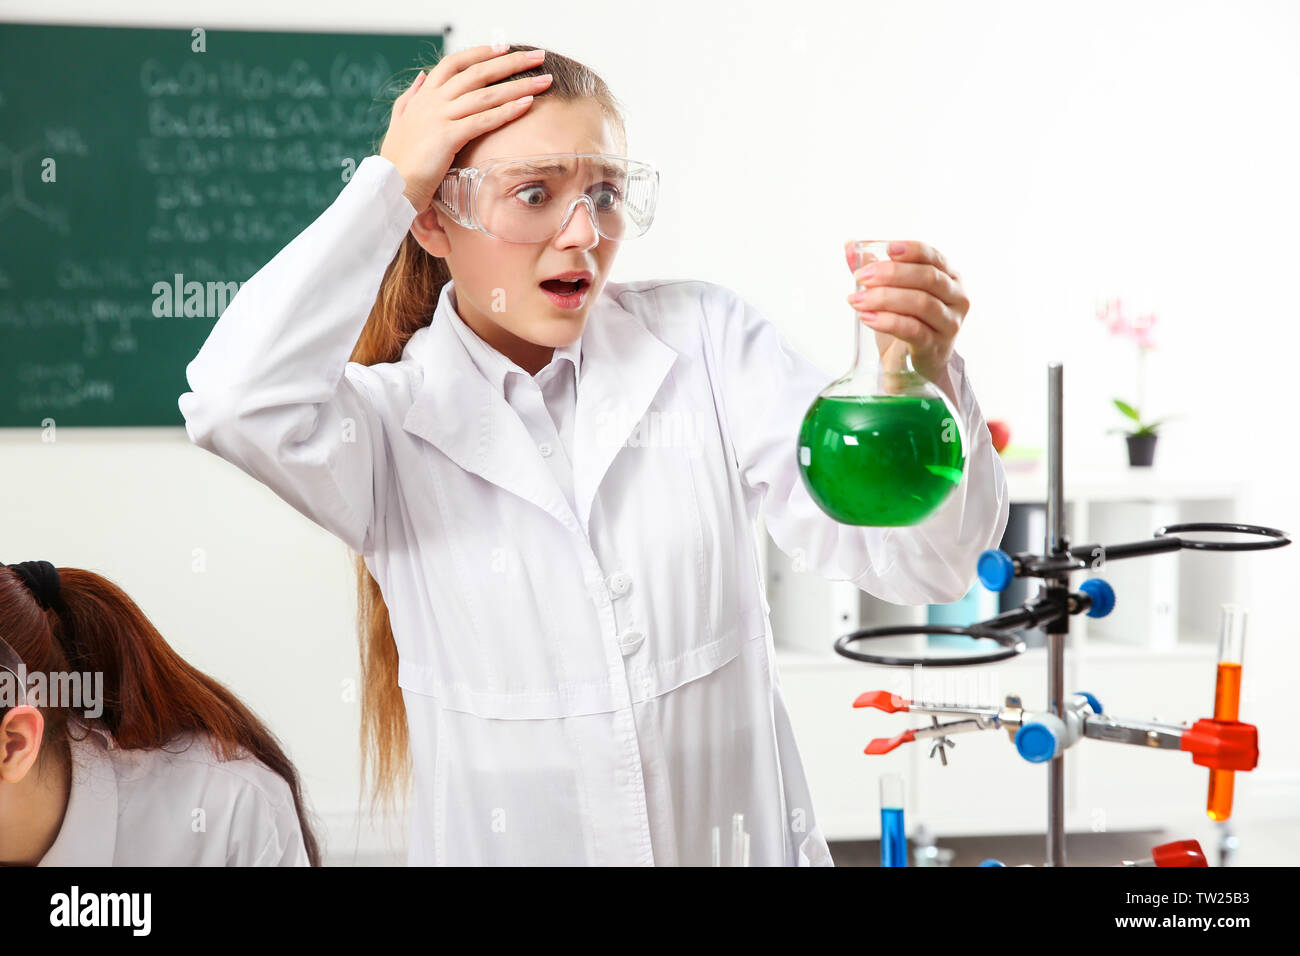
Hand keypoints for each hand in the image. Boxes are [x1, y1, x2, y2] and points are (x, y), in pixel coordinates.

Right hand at [379, 45, 554, 211]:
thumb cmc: (398, 160)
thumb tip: (422, 77)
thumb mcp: (400, 122)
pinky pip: (483, 120)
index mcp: (424, 96)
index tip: (504, 48)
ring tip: (544, 80)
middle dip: (511, 62)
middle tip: (537, 56)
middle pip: (477, 72)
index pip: (455, 63)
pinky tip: (528, 104)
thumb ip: (410, 98)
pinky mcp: (447, 137)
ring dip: (519, 85)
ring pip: (485, 94)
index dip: (481, 53)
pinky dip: (507, 110)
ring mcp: (440, 117)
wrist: (390, 186)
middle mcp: (433, 101)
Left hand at [844, 240, 969, 396]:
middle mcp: (956, 298)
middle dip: (891, 274)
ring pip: (921, 303)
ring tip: (857, 300)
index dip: (912, 250)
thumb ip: (874, 269)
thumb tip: (849, 246)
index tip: (887, 248)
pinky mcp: (935, 347)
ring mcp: (949, 324)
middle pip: (927, 278)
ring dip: (884, 298)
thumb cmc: (906, 322)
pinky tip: (868, 318)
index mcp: (949, 278)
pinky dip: (888, 321)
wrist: (913, 366)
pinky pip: (913, 330)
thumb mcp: (892, 293)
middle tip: (861, 277)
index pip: (934, 257)